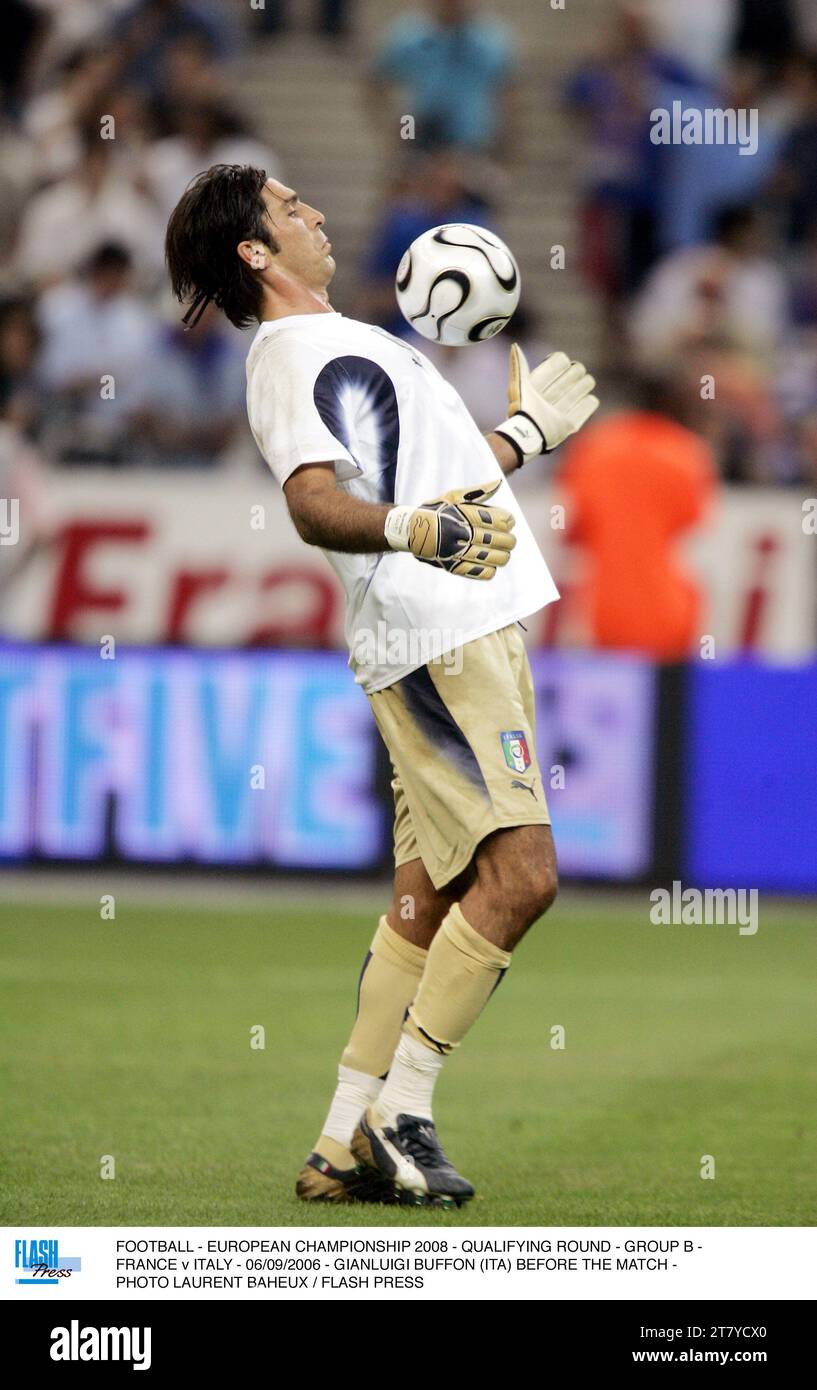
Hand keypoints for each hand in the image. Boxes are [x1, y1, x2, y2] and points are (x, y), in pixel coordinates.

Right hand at [384, 479, 515, 579]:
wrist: (409, 530)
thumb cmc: (435, 511)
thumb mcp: (453, 496)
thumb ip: (478, 491)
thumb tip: (498, 482)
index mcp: (462, 514)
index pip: (495, 520)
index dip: (507, 521)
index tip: (509, 522)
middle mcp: (460, 532)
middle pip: (495, 540)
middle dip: (508, 541)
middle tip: (510, 541)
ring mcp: (455, 550)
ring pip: (489, 558)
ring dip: (502, 557)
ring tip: (505, 555)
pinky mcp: (451, 565)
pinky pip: (476, 572)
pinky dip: (488, 570)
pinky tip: (492, 566)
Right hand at [495, 345, 598, 464]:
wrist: (523, 439)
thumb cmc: (520, 409)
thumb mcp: (516, 387)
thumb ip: (518, 366)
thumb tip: (515, 346)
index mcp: (535, 384)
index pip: (560, 361)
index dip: (562, 361)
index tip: (561, 365)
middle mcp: (549, 395)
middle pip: (576, 371)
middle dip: (576, 371)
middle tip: (573, 376)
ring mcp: (561, 410)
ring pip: (586, 385)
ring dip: (585, 383)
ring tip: (581, 386)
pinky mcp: (571, 424)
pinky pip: (590, 404)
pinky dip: (589, 400)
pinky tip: (584, 400)